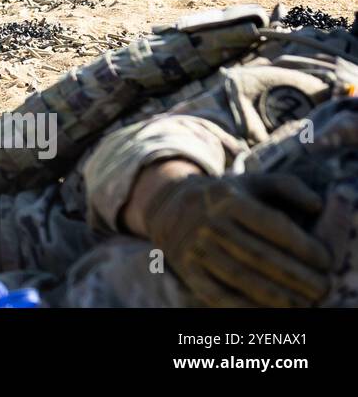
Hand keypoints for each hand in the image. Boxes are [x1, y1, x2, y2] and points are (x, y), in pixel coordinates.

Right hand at [144, 171, 330, 306]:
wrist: (168, 206)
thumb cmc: (224, 197)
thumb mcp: (251, 182)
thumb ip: (287, 186)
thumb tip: (316, 205)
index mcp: (228, 198)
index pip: (270, 224)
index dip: (301, 245)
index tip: (325, 260)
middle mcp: (208, 222)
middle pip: (259, 255)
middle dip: (296, 275)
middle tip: (322, 289)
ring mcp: (195, 247)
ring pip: (241, 277)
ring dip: (276, 295)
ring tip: (303, 304)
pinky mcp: (187, 268)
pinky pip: (217, 293)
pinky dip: (243, 306)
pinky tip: (267, 312)